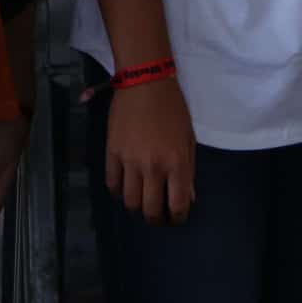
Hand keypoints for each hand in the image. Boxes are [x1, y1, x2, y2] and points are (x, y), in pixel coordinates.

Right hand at [104, 76, 194, 225]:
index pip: (177, 205)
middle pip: (150, 209)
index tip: (176, 218)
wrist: (145, 83)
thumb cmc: (172, 109)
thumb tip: (189, 196)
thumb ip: (188, 169)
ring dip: (136, 207)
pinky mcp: (112, 153)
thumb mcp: (188, 138)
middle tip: (158, 216)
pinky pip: (112, 184)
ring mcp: (130, 161)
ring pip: (129, 201)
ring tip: (141, 202)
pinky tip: (124, 187)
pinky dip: (118, 191)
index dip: (178, 217)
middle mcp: (153, 167)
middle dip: (156, 219)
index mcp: (177, 163)